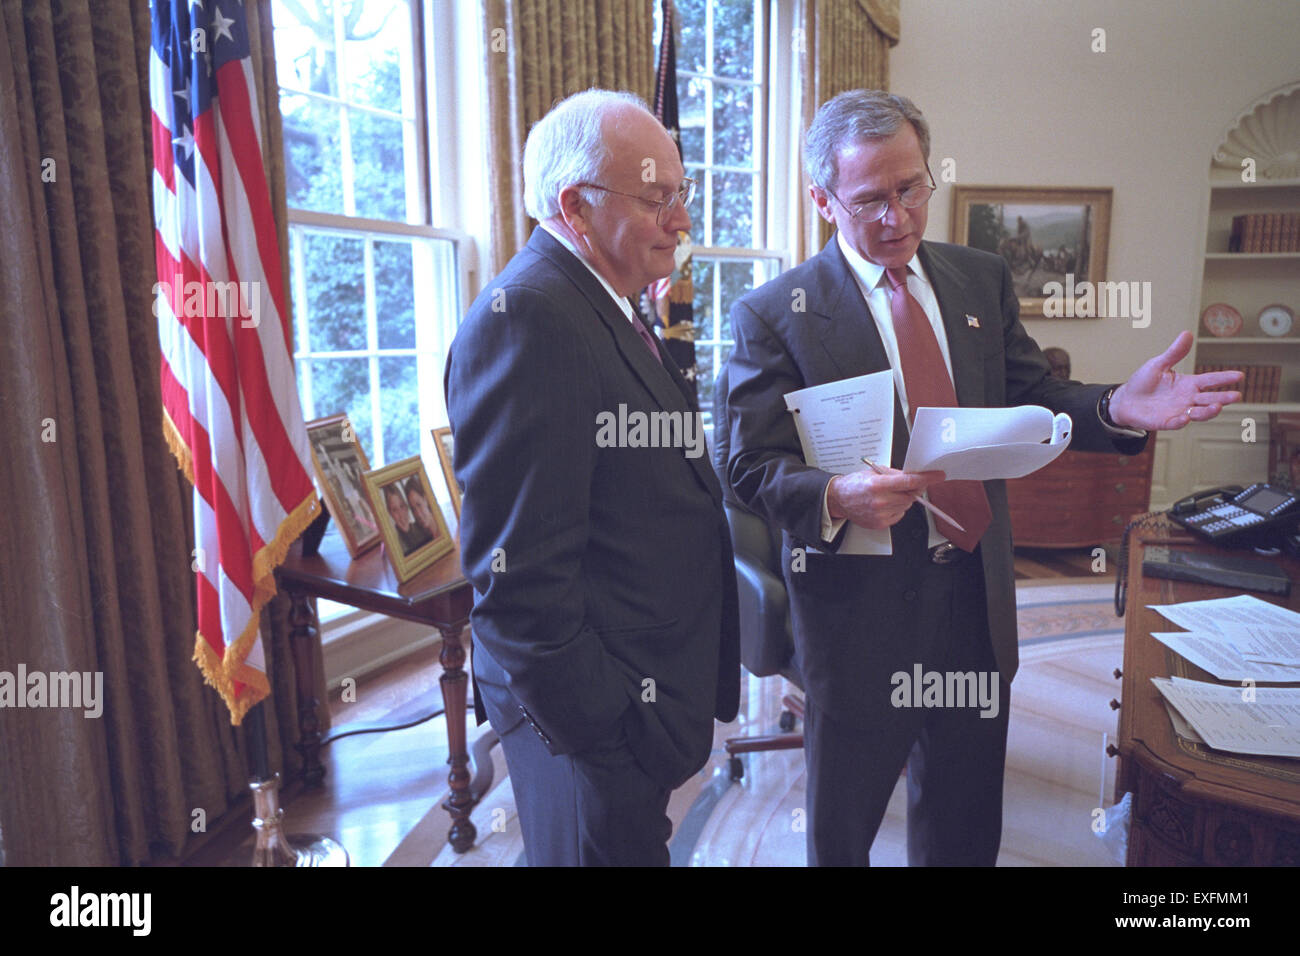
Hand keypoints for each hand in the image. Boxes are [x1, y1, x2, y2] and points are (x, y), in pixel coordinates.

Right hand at [827, 467, 945, 529]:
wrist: (839, 499)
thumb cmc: (855, 484)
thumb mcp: (874, 472)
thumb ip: (896, 474)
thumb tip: (915, 475)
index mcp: (878, 485)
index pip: (909, 482)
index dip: (926, 479)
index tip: (938, 476)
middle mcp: (880, 501)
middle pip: (911, 495)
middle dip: (911, 489)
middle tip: (901, 485)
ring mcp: (880, 514)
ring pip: (906, 505)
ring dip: (903, 499)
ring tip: (887, 495)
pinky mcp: (880, 523)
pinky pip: (899, 515)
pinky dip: (897, 508)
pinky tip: (884, 504)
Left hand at [1109, 331, 1243, 430]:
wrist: (1125, 400)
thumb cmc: (1144, 382)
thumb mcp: (1159, 364)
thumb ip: (1174, 352)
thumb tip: (1187, 333)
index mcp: (1188, 384)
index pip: (1210, 380)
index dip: (1224, 378)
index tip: (1240, 375)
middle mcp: (1187, 398)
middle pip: (1210, 399)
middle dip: (1224, 398)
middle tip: (1237, 396)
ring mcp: (1178, 411)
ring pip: (1199, 413)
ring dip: (1208, 411)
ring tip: (1217, 407)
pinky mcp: (1166, 422)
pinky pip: (1176, 423)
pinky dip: (1182, 421)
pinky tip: (1186, 418)